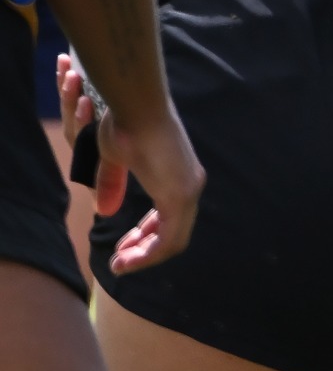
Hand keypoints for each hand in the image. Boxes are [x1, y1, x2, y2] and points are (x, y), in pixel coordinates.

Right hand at [57, 53, 203, 272]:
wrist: (135, 105)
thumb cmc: (124, 124)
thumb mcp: (115, 159)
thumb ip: (112, 184)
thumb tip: (104, 211)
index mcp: (179, 177)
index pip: (170, 218)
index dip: (147, 237)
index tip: (124, 247)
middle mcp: (190, 184)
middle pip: (174, 233)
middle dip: (145, 250)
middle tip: (120, 261)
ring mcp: (188, 190)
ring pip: (173, 241)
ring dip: (145, 258)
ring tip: (119, 265)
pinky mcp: (180, 194)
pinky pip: (170, 239)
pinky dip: (148, 255)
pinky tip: (127, 260)